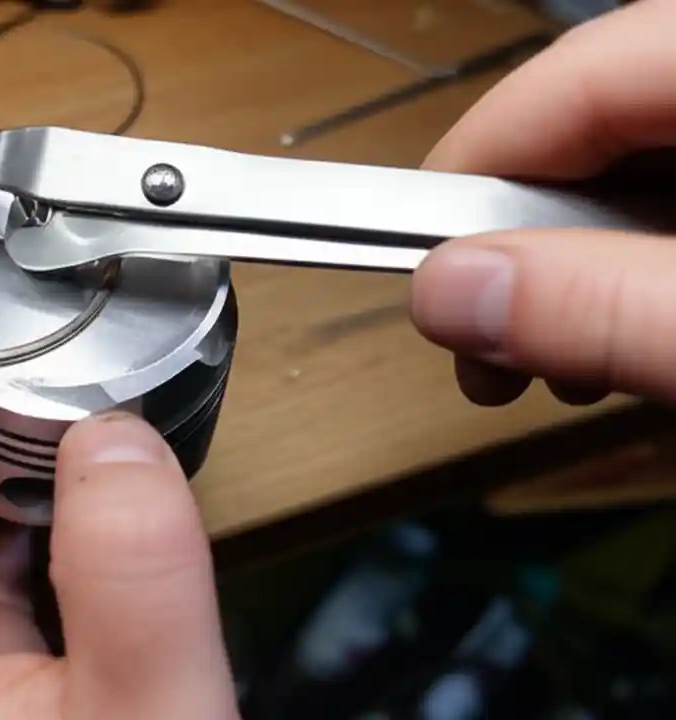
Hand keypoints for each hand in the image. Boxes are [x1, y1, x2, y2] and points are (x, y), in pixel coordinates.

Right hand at [410, 0, 675, 405]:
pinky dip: (640, 266)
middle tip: (486, 348)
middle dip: (528, 241)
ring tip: (560, 367)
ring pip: (643, 160)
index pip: (586, 68)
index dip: (482, 160)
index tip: (417, 259)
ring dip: (579, 267)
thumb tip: (446, 292)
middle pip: (604, 118)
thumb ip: (605, 309)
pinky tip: (628, 331)